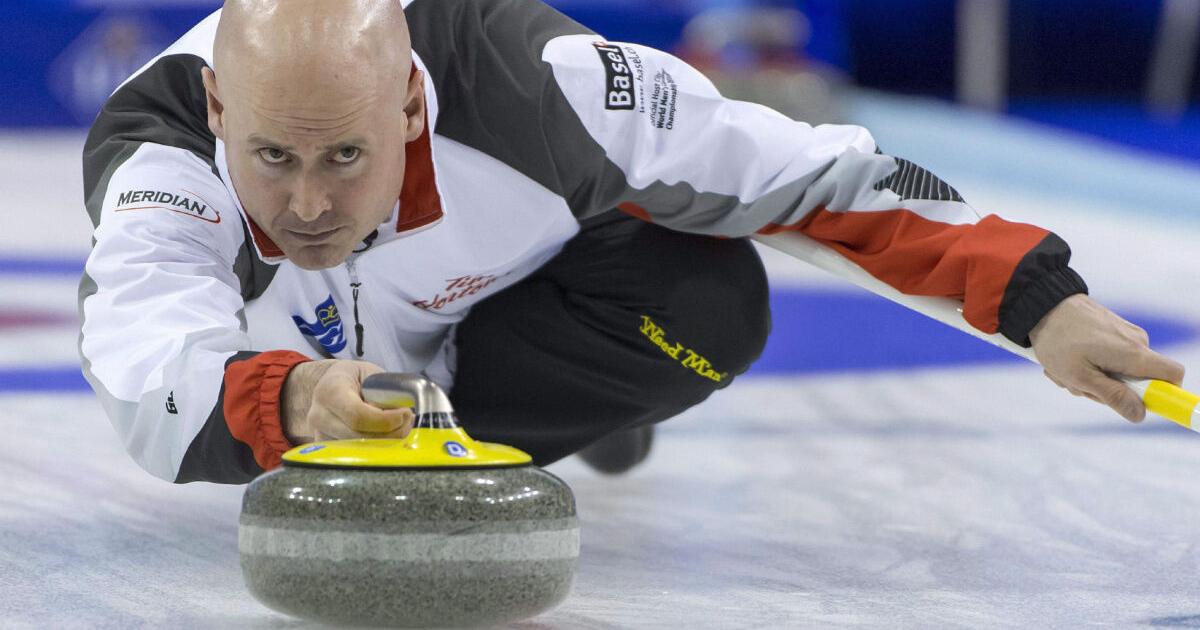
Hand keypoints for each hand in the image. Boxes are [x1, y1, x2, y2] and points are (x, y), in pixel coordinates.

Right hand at [281, 359, 414, 442]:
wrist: (330, 384)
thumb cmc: (355, 377)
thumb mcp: (372, 374)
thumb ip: (385, 393)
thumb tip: (402, 414)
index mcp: (330, 391)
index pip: (358, 415)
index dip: (385, 420)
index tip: (404, 414)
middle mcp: (320, 415)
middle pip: (359, 437)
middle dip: (391, 433)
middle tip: (408, 422)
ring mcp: (320, 435)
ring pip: (359, 450)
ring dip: (386, 443)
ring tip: (399, 428)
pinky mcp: (325, 450)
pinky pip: (355, 456)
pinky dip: (375, 449)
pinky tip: (386, 437)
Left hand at [1030, 294, 1184, 421]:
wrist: (1042, 304)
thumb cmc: (1057, 340)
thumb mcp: (1080, 376)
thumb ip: (1113, 396)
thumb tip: (1140, 414)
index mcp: (1134, 353)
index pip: (1174, 375)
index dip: (1165, 394)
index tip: (1138, 403)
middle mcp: (1137, 341)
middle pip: (1139, 380)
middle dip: (1110, 389)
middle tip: (1078, 383)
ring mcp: (1125, 334)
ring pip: (1119, 370)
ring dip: (1092, 377)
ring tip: (1066, 368)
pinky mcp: (1113, 330)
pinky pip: (1109, 357)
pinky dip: (1089, 364)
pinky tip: (1067, 359)